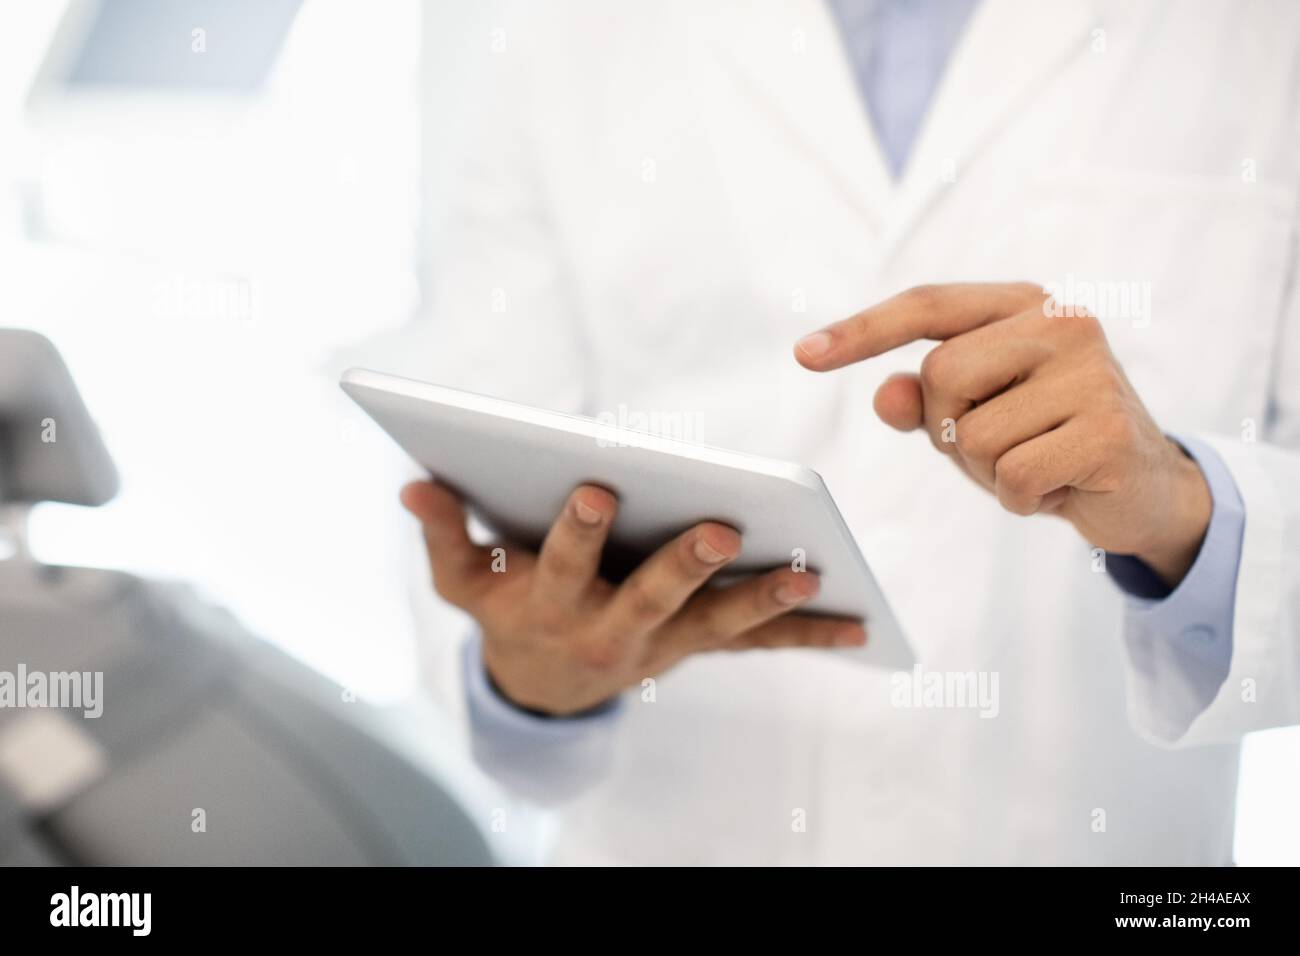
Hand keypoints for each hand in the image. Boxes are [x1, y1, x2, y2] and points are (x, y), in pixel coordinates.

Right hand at [401, 481, 865, 714]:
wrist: (545, 687)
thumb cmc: (504, 610)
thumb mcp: (463, 583)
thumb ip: (444, 534)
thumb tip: (413, 482)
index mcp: (551, 605)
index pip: (561, 565)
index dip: (577, 533)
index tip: (594, 488)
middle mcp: (610, 631)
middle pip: (649, 598)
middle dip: (681, 567)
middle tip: (716, 528)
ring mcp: (661, 645)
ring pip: (715, 625)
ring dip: (761, 602)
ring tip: (805, 574)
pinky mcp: (697, 647)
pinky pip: (754, 647)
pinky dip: (804, 636)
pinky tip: (859, 626)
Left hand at [794, 282, 1211, 585]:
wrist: (1142, 489)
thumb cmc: (1045, 441)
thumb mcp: (973, 418)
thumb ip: (923, 402)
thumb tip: (885, 392)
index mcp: (1024, 304)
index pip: (928, 305)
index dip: (862, 331)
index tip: (802, 355)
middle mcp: (1063, 322)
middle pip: (940, 375)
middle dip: (949, 428)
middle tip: (1002, 445)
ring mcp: (1092, 373)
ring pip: (971, 435)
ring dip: (988, 472)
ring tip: (1037, 465)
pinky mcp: (1108, 430)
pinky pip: (1012, 478)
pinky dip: (1020, 499)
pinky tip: (1060, 488)